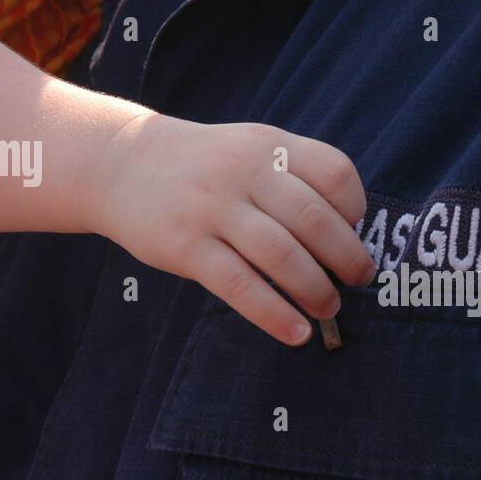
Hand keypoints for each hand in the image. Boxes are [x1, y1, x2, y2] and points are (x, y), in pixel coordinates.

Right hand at [96, 117, 375, 345]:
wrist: (121, 163)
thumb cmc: (206, 166)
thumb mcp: (252, 149)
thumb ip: (296, 177)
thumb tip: (350, 234)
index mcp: (270, 145)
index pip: (334, 173)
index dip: (355, 208)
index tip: (357, 232)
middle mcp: (244, 172)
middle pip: (314, 219)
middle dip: (347, 257)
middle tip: (359, 280)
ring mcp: (213, 208)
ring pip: (281, 255)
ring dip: (315, 290)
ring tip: (329, 308)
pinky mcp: (186, 246)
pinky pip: (240, 286)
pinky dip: (275, 315)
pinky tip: (296, 334)